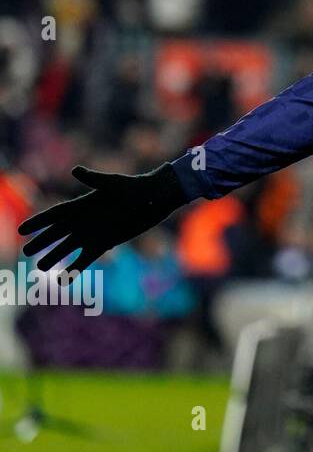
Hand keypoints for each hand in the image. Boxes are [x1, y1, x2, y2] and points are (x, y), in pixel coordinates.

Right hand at [17, 163, 187, 276]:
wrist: (153, 199)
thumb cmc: (133, 187)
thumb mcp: (113, 183)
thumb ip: (93, 179)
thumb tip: (75, 170)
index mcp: (81, 204)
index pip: (54, 215)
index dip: (37, 222)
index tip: (21, 230)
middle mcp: (83, 220)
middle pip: (57, 233)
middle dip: (41, 241)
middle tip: (26, 250)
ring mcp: (93, 233)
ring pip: (68, 247)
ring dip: (55, 256)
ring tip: (40, 266)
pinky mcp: (105, 243)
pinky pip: (85, 259)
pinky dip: (75, 269)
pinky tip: (63, 281)